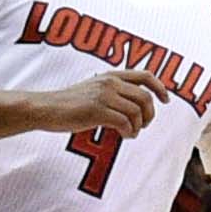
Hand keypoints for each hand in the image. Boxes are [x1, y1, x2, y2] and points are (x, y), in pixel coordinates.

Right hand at [30, 67, 156, 144]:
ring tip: (131, 133)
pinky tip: (125, 136)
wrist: (44, 108)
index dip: (160, 88)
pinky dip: (129, 132)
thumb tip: (134, 106)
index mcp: (111, 76)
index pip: (145, 76)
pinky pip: (125, 122)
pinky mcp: (96, 111)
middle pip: (145, 97)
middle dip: (150, 114)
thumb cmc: (67, 103)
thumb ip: (112, 91)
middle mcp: (110, 82)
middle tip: (144, 125)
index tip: (166, 100)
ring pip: (137, 111)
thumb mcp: (92, 89)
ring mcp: (103, 96)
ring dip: (138, 126)